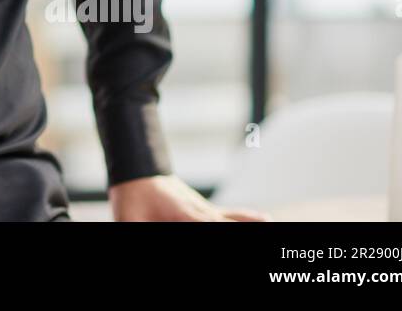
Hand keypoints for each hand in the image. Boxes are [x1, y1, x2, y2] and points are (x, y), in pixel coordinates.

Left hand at [108, 173, 270, 220]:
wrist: (138, 173)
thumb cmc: (131, 199)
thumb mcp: (129, 219)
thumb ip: (139, 227)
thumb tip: (140, 227)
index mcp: (184, 214)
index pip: (209, 224)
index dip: (225, 226)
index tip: (245, 225)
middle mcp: (202, 211)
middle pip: (228, 222)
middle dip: (245, 225)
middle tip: (268, 223)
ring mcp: (207, 210)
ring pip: (236, 217)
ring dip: (252, 220)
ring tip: (272, 222)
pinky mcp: (207, 212)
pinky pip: (233, 215)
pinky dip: (249, 218)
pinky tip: (266, 219)